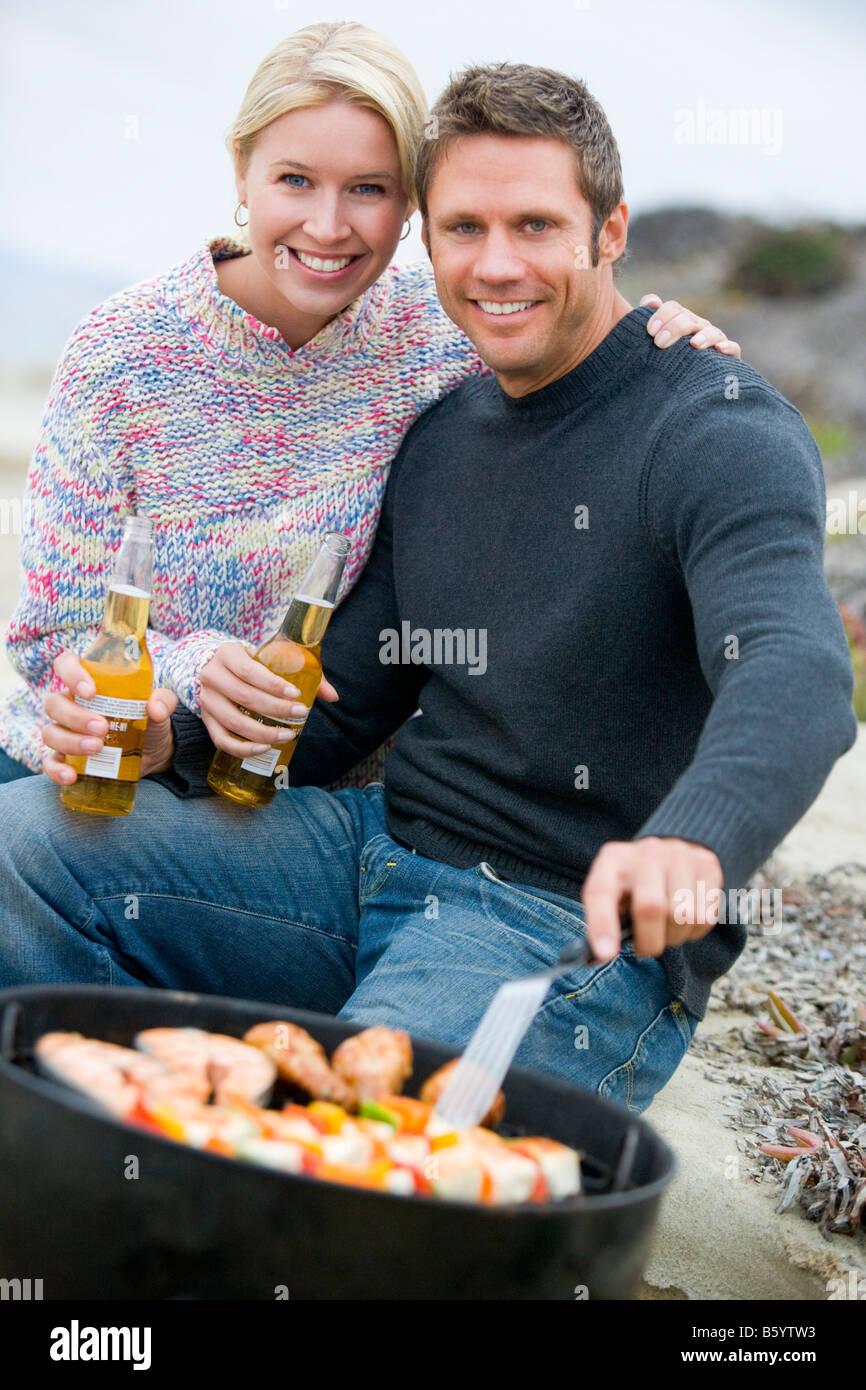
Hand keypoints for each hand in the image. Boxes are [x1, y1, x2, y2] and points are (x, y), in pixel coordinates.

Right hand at [41, 651, 177, 784]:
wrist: (154, 753)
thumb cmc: (149, 719)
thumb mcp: (161, 706)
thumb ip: (163, 700)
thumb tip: (154, 708)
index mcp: (88, 683)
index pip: (65, 665)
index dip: (71, 673)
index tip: (90, 691)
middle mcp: (71, 705)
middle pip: (54, 703)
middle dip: (75, 716)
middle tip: (102, 728)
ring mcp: (65, 732)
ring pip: (50, 733)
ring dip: (70, 741)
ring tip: (98, 748)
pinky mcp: (66, 759)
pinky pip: (49, 764)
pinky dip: (56, 770)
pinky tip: (71, 776)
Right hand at [198, 641, 338, 757]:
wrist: (214, 667)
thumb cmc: (250, 662)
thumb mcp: (268, 657)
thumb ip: (302, 671)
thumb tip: (333, 696)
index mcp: (227, 654)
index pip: (249, 671)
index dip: (273, 685)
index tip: (296, 694)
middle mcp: (211, 676)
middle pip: (245, 697)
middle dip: (276, 709)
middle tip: (301, 714)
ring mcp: (206, 700)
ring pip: (234, 721)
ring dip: (263, 732)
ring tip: (287, 734)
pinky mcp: (206, 720)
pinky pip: (221, 740)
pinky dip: (242, 748)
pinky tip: (263, 748)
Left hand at [581, 835, 722, 960]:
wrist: (670, 852)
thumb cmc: (634, 884)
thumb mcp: (612, 894)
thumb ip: (603, 923)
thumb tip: (600, 957)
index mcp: (612, 859)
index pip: (601, 892)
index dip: (602, 925)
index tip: (606, 955)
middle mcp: (646, 852)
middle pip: (651, 907)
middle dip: (649, 941)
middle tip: (646, 950)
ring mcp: (679, 854)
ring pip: (683, 916)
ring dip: (674, 937)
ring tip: (666, 931)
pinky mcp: (706, 864)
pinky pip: (706, 916)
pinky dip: (694, 931)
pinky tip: (686, 920)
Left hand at [640, 293, 740, 356]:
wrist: (684, 390)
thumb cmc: (663, 364)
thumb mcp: (652, 344)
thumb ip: (648, 322)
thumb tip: (650, 301)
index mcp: (679, 322)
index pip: (673, 308)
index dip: (662, 315)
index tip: (650, 331)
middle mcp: (697, 328)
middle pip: (689, 319)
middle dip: (675, 327)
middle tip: (660, 342)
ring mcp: (713, 341)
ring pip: (711, 332)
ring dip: (703, 336)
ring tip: (694, 344)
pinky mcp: (727, 358)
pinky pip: (732, 348)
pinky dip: (728, 347)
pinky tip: (719, 349)